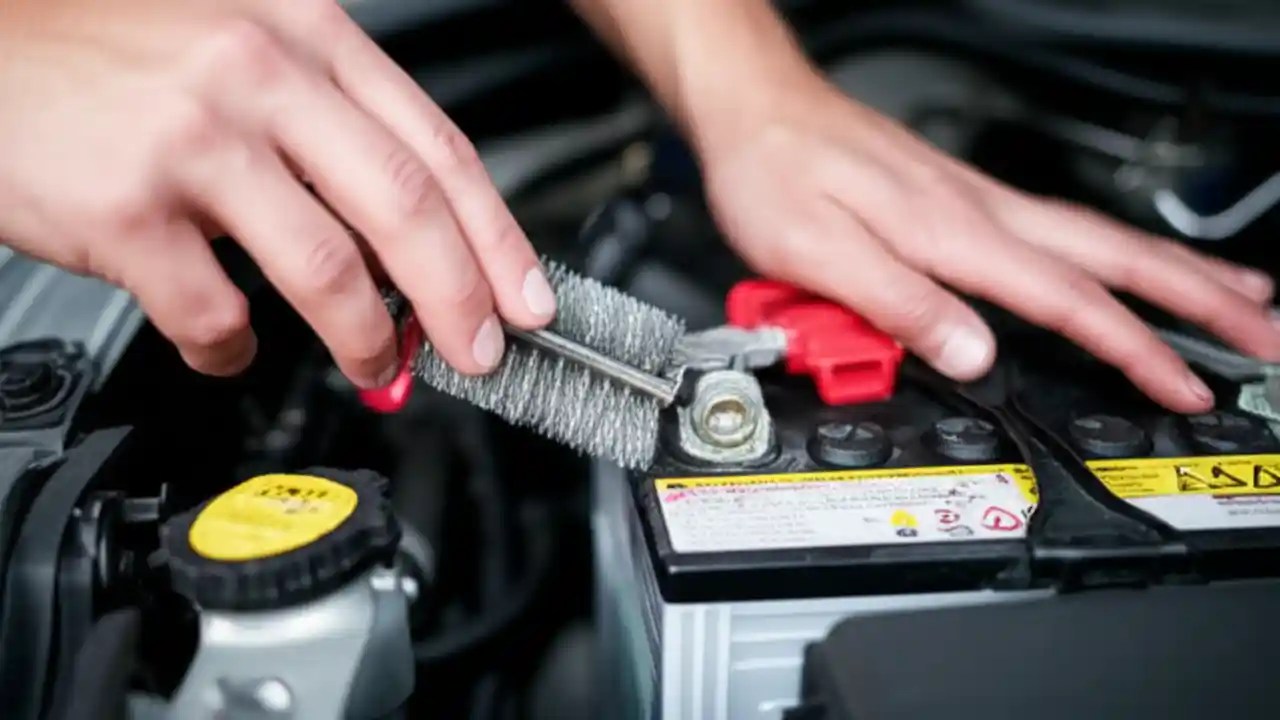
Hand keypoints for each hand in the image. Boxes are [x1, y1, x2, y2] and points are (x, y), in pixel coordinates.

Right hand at [0, 0, 556, 387]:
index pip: (437, 147)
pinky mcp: (125, 208)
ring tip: (375, 366)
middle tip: (480, 351)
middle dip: (460, 299)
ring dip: (367, 339)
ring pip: (328, 269)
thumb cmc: (113, 54)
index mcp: (306, 35)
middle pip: (405, 208)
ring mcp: (193, 140)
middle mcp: (258, 75)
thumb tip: (408, 240)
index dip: (497, 235)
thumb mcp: (244, 50)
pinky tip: (232, 346)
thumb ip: (330, 129)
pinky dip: (234, 351)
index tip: (526, 298)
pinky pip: (212, 313)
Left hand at [698, 69, 1279, 412]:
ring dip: (1171, 270)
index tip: (1185, 386)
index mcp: (954, 234)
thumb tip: (973, 354)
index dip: (1135, 350)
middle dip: (1197, 297)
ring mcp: (976, 200)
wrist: (755, 109)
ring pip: (1095, 238)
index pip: (1068, 301)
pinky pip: (1059, 229)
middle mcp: (979, 211)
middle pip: (1113, 256)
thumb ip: (899, 304)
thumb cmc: (775, 170)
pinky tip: (1118, 265)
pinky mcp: (958, 198)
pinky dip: (1113, 253)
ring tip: (1232, 297)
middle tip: (1261, 331)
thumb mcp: (818, 253)